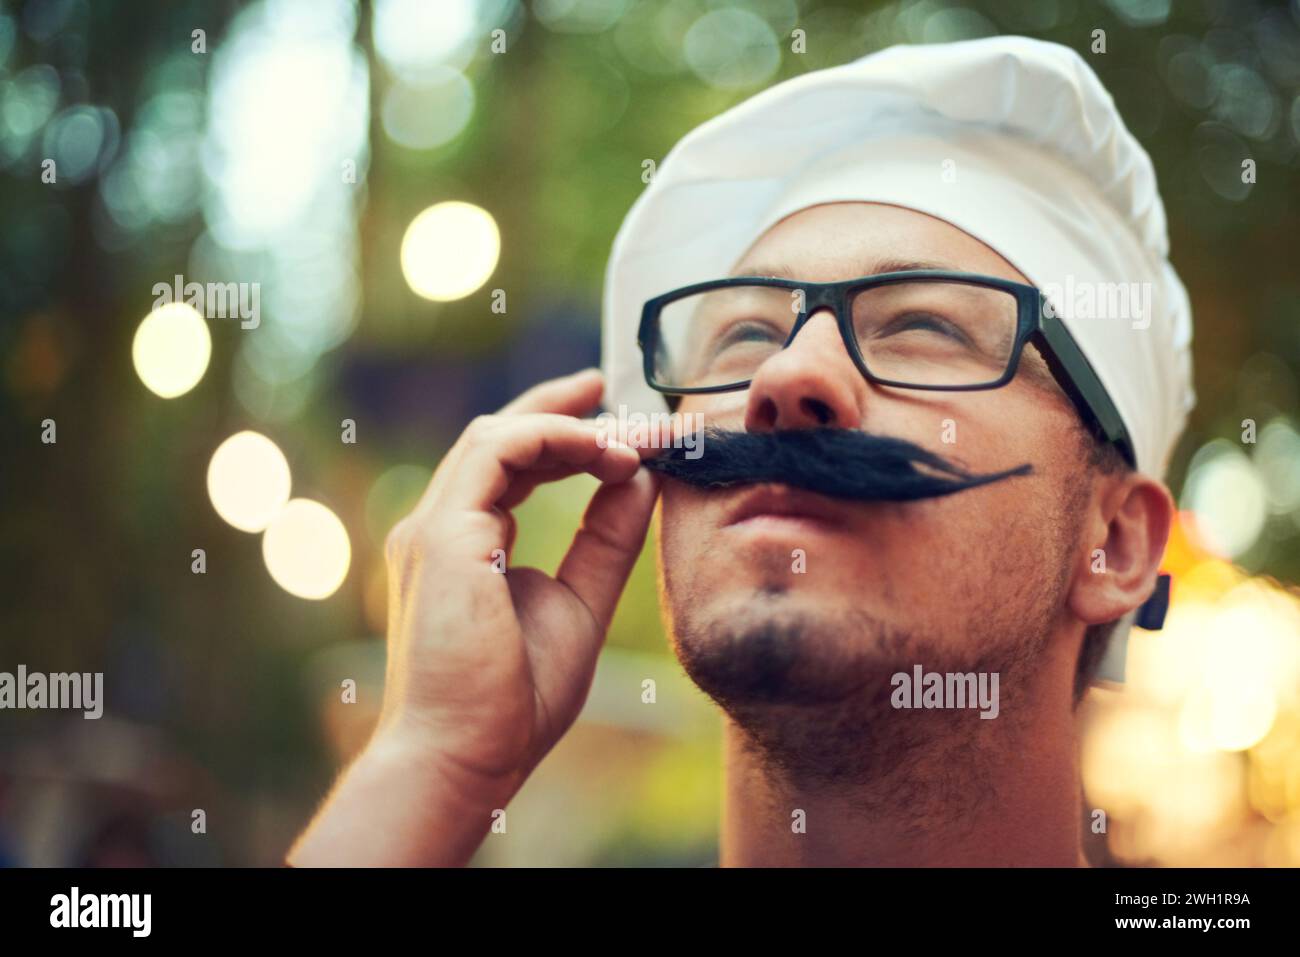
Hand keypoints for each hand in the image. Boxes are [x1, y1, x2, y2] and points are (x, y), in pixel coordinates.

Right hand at [289, 369, 658, 865]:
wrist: (465, 758)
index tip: (632, 435)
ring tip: (634, 437)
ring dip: (571, 425)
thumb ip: (605, 540)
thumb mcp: (580, 604)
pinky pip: (496, 450)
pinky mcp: (442, 533)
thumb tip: (640, 480)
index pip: (515, 466)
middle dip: (570, 412)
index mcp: (466, 545)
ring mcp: (435, 527)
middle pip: (504, 437)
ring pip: (499, 434)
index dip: (571, 440)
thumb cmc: (513, 701)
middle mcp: (443, 527)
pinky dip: (552, 438)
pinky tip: (605, 450)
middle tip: (635, 406)